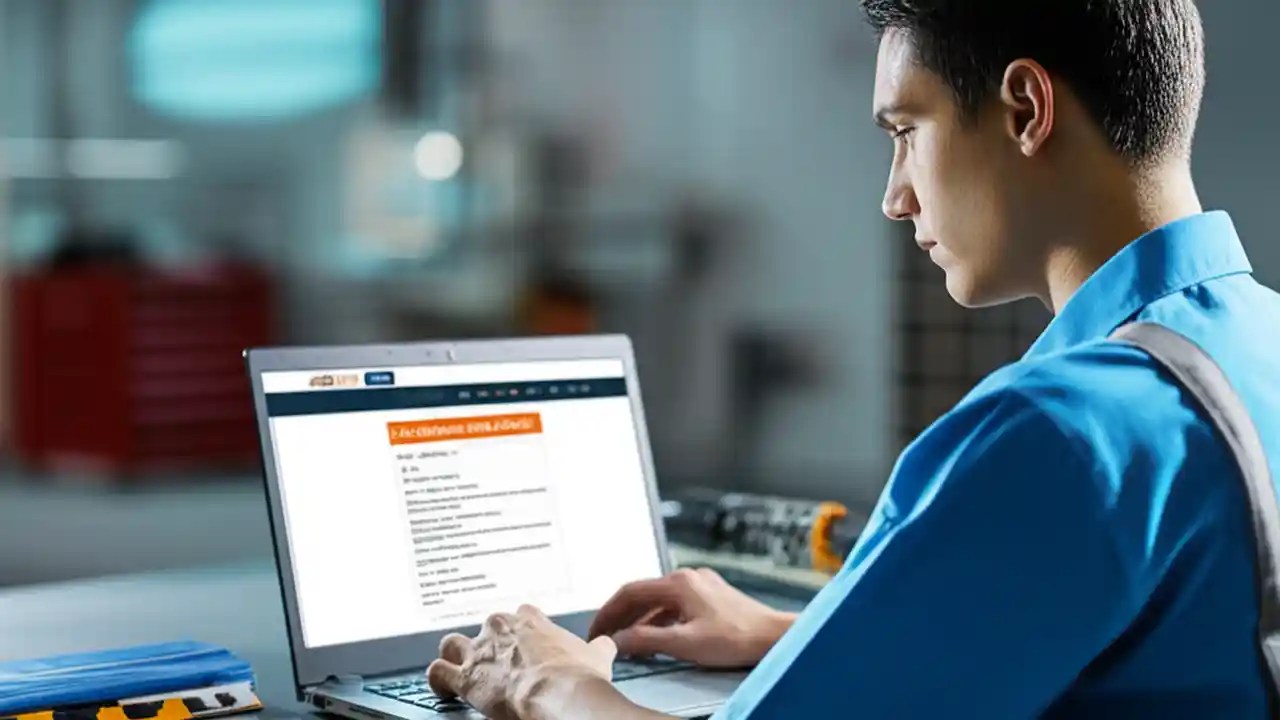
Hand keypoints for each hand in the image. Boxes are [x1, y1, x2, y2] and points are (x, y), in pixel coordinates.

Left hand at [427, 604, 622, 719]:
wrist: (556, 694)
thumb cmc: (577, 676)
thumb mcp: (597, 656)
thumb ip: (599, 646)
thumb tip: (606, 644)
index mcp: (531, 620)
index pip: (520, 613)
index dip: (521, 629)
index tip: (526, 643)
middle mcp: (500, 629)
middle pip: (486, 626)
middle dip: (490, 643)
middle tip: (499, 663)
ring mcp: (479, 651)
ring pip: (453, 643)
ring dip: (455, 655)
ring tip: (461, 669)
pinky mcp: (463, 676)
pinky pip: (437, 671)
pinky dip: (438, 680)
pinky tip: (445, 690)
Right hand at [588, 567, 795, 667]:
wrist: (772, 636)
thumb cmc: (736, 638)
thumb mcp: (684, 643)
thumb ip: (647, 640)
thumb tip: (618, 640)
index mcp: (678, 583)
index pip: (630, 592)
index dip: (608, 612)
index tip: (596, 629)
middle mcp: (687, 577)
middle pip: (643, 594)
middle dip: (621, 616)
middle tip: (605, 636)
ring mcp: (700, 585)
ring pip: (659, 601)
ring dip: (640, 620)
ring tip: (626, 641)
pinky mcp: (710, 596)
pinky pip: (674, 605)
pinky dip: (659, 620)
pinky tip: (656, 637)